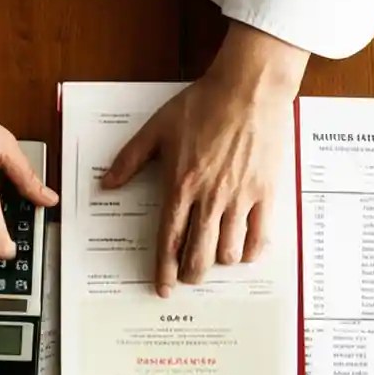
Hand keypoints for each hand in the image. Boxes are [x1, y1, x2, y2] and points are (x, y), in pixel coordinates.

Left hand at [100, 22, 308, 296]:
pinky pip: (260, 236)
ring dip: (220, 262)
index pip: (169, 240)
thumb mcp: (156, 128)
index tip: (163, 287)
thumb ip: (130, 159)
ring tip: (216, 258)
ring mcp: (240, 197)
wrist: (248, 87)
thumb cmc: (203, 104)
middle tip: (189, 276)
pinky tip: (245, 251)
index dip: (165, 269)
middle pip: (199, 254)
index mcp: (180, 185)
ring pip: (229, 251)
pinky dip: (251, 250)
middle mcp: (210, 197)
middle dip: (191, 274)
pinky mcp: (266, 192)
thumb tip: (107, 183)